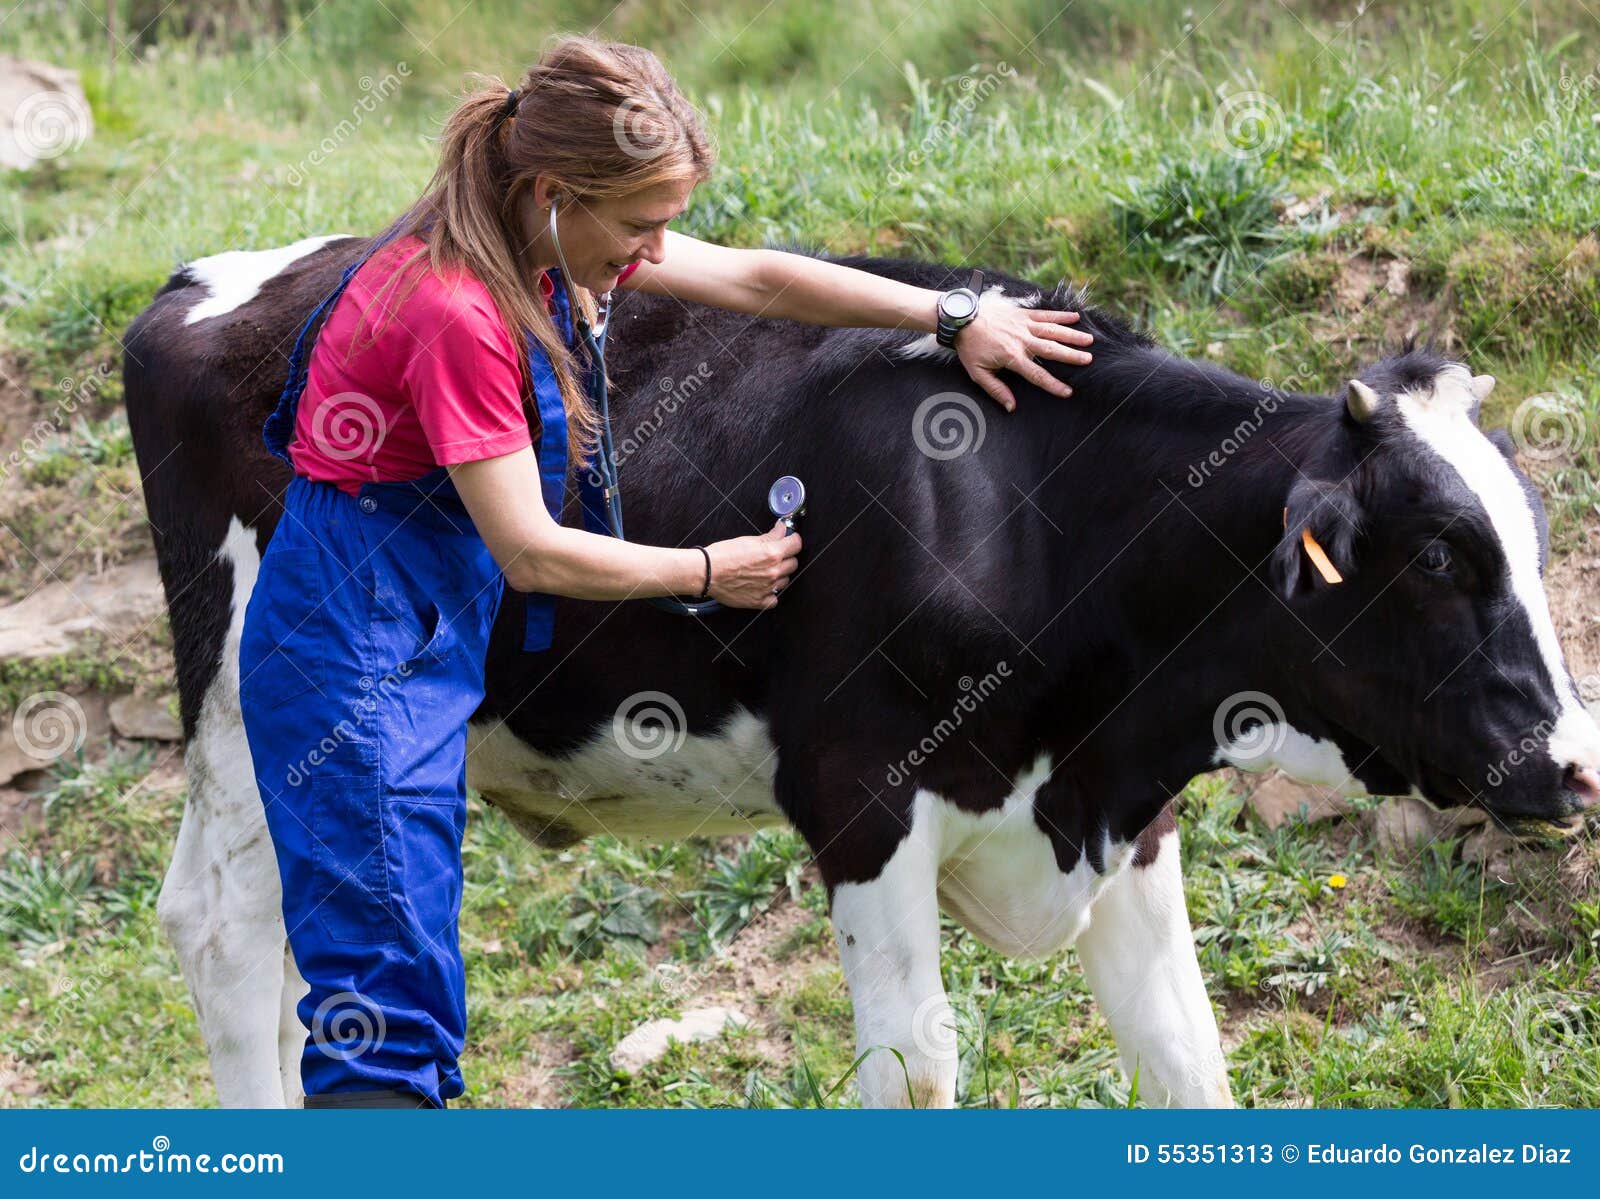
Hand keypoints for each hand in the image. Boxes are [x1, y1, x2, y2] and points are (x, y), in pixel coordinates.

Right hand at [704, 520, 802, 609]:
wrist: (707, 573)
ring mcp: (768, 588)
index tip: (789, 540)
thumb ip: (770, 536)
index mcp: (772, 554)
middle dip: (786, 557)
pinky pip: (774, 598)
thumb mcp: (748, 540)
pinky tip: (762, 587)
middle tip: (773, 555)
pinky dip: (771, 593)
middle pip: (793, 563)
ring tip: (763, 571)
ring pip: (785, 581)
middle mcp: (773, 571)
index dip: (792, 540)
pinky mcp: (760, 601)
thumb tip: (782, 530)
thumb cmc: (723, 555)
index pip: (796, 544)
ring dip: (779, 575)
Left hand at [954, 303, 1092, 410]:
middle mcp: (1022, 340)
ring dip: (1071, 335)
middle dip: (1071, 355)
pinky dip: (1061, 315)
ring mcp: (1024, 325)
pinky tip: (1076, 317)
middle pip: (1051, 350)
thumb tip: (1011, 406)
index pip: (1037, 374)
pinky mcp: (1023, 314)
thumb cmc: (970, 347)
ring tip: (1089, 341)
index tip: (1067, 392)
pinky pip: (1046, 314)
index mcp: (1012, 357)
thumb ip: (996, 390)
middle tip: (1089, 360)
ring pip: (1053, 330)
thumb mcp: (977, 373)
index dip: (1053, 384)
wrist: (963, 319)